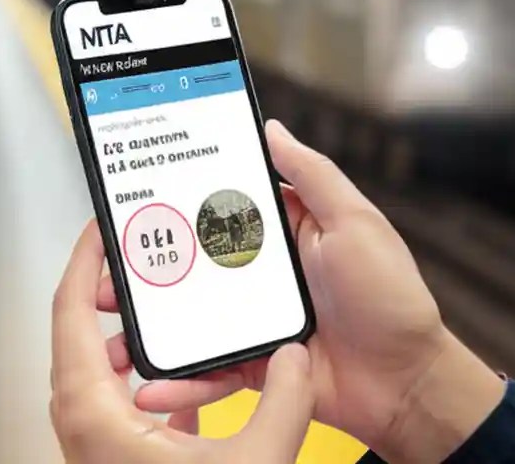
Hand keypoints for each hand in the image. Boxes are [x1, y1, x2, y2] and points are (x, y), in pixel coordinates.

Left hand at [51, 219, 315, 463]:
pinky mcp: (113, 457)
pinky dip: (144, 376)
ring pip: (99, 365)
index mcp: (93, 410)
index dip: (85, 257)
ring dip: (131, 335)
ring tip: (161, 308)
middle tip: (140, 256)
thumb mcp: (254, 461)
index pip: (70, 309)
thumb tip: (296, 356)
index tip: (103, 226)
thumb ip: (283, 402)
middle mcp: (81, 421)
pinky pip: (119, 399)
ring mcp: (93, 440)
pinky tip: (181, 378)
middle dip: (114, 289)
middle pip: (80, 330)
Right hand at [126, 121, 505, 461]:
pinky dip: (180, 381)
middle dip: (147, 268)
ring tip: (115, 329)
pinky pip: (207, 372)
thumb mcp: (355, 223)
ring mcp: (255, 322)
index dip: (181, 201)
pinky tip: (153, 383)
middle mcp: (263, 275)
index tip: (138, 196)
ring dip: (151, 327)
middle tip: (108, 269)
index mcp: (285, 232)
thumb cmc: (391, 299)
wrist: (406, 383)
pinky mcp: (253, 366)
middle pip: (192, 264)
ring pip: (188, 319)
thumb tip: (273, 130)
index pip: (222, 206)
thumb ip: (313, 175)